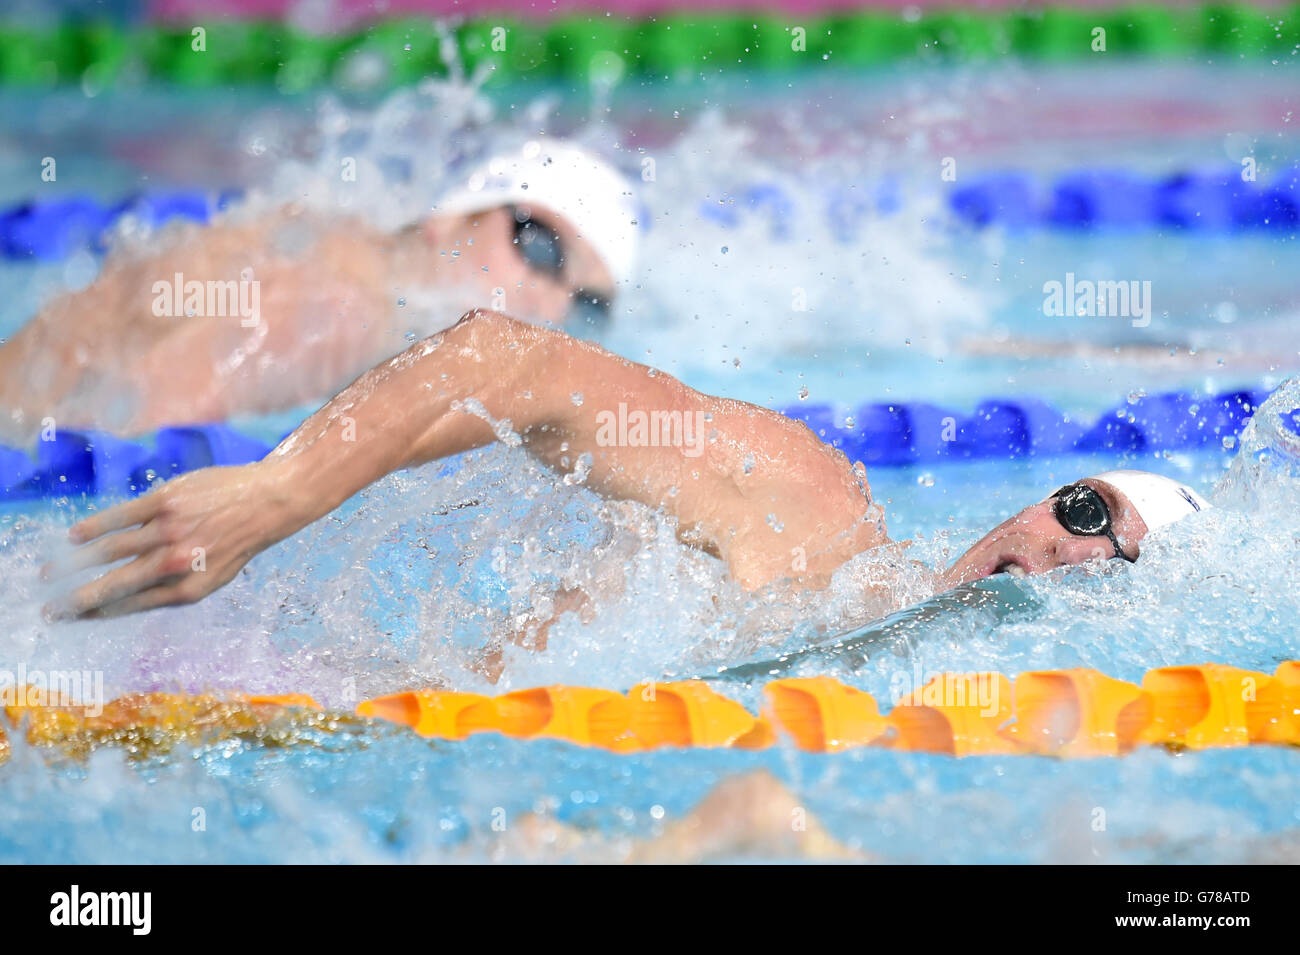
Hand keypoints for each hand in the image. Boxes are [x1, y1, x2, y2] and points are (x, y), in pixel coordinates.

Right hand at [43, 461, 296, 618]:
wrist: (269, 503)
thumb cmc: (238, 540)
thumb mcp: (213, 576)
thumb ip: (175, 586)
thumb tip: (132, 597)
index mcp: (188, 590)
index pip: (131, 606)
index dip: (97, 614)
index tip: (72, 617)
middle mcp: (176, 563)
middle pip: (114, 585)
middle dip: (77, 600)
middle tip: (49, 609)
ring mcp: (169, 531)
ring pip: (110, 551)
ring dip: (74, 564)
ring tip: (50, 573)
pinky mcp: (165, 502)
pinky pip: (120, 517)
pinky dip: (93, 528)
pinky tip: (75, 536)